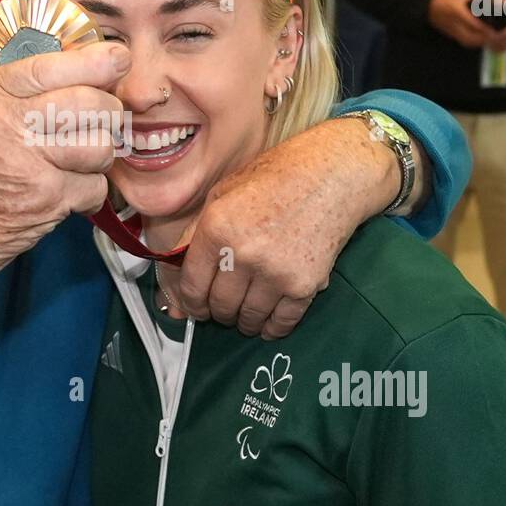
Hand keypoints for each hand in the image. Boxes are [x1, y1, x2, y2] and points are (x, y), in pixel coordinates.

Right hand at [0, 42, 129, 380]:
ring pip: (101, 145)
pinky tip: (67, 193)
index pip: (53, 65)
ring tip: (77, 163)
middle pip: (90, 103)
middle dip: (109, 113)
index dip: (96, 60)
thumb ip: (22, 91)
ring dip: (99, 157)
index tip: (119, 58)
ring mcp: (26, 160)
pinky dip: (89, 193)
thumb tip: (88, 67)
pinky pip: (96, 186)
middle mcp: (5, 121)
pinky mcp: (44, 197)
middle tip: (102, 124)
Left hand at [176, 117, 388, 337]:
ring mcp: (275, 272)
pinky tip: (267, 324)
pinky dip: (272, 328)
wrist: (331, 176)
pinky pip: (282, 322)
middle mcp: (243, 254)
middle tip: (223, 308)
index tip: (196, 307)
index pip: (192, 285)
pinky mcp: (304, 284)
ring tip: (245, 315)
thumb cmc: (275, 179)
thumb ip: (195, 238)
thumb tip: (174, 284)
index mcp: (216, 229)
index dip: (191, 303)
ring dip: (244, 322)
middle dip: (218, 312)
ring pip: (248, 318)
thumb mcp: (222, 195)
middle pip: (220, 305)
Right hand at [427, 0, 497, 48]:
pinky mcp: (451, 35)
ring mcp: (452, 31)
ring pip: (468, 41)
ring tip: (490, 38)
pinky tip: (480, 40)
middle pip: (472, 36)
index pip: (474, 24)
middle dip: (484, 38)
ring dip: (480, 42)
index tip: (496, 28)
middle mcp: (455, 23)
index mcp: (458, 12)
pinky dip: (474, 43)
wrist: (429, 7)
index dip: (486, 28)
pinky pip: (464, 42)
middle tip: (495, 35)